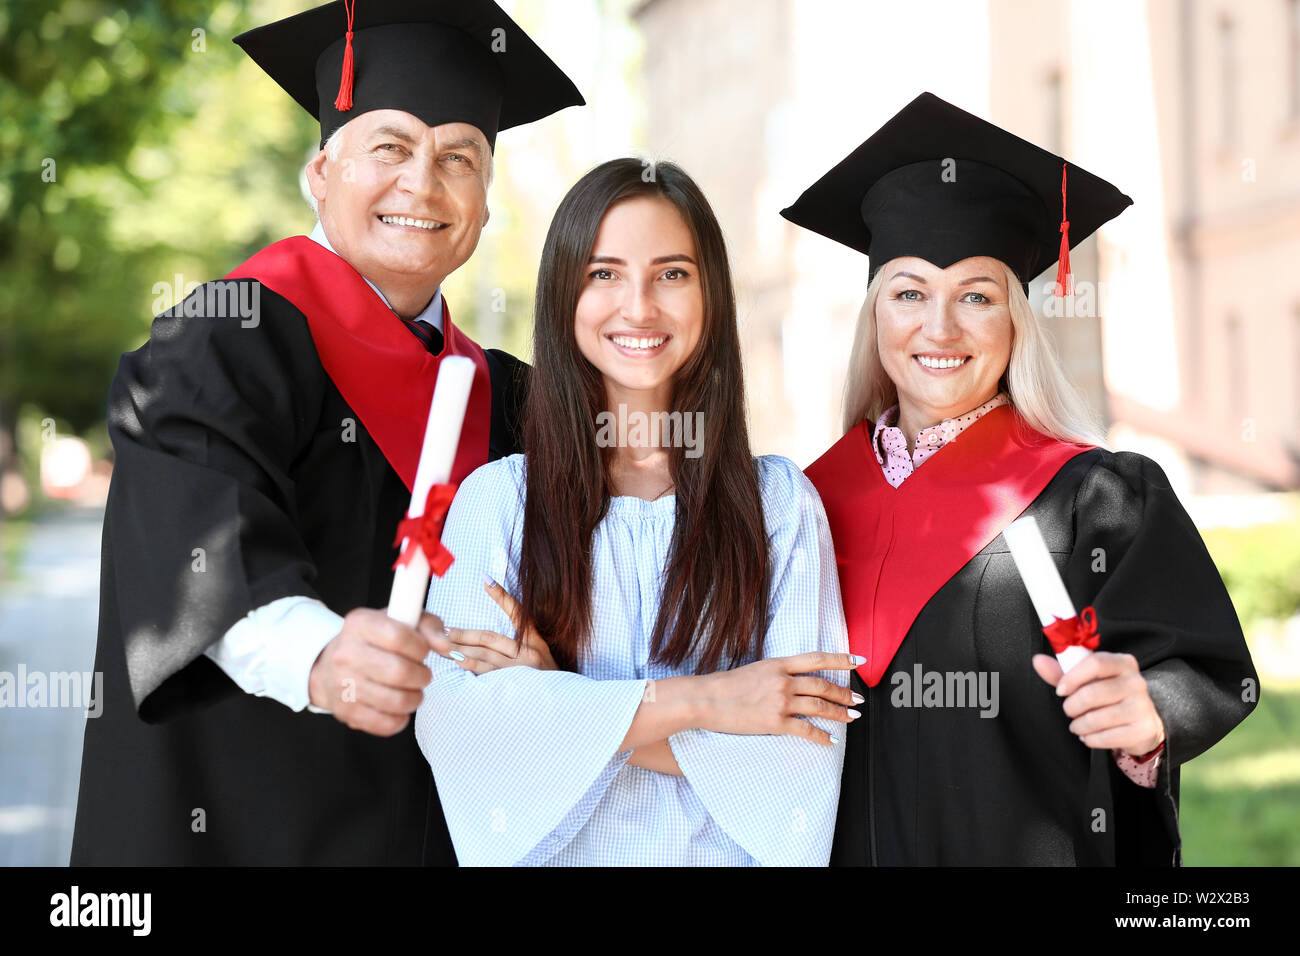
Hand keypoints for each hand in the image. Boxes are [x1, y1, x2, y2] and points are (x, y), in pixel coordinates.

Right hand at [308, 607, 442, 736]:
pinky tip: (399, 708)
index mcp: (360, 623)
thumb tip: (445, 645)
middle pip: (400, 672)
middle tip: (422, 675)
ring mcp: (342, 684)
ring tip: (413, 691)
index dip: (420, 648)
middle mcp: (345, 653)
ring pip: (396, 701)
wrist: (330, 665)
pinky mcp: (345, 711)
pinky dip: (400, 719)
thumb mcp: (400, 619)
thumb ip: (429, 626)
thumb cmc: (375, 641)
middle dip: (422, 676)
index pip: (399, 637)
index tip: (422, 652)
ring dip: (415, 698)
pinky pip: (385, 724)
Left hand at [427, 577, 557, 673]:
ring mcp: (519, 671)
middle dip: (465, 634)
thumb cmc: (547, 676)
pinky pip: (486, 675)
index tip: (486, 580)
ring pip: (484, 657)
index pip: (518, 613)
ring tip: (444, 645)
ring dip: (461, 650)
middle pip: (490, 639)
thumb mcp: (541, 652)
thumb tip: (494, 627)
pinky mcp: (512, 686)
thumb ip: (523, 638)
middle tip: (446, 630)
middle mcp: (528, 654)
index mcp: (535, 641)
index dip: (502, 596)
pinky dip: (471, 667)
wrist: (561, 704)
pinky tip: (458, 661)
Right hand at [698, 652, 862, 745]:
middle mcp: (783, 681)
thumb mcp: (756, 669)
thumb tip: (795, 679)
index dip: (841, 659)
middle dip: (844, 693)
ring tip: (852, 717)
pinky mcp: (774, 722)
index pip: (817, 659)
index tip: (858, 661)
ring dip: (839, 713)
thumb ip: (777, 673)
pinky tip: (830, 740)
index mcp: (778, 664)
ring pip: (819, 707)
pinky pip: (805, 730)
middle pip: (823, 685)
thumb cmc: (726, 685)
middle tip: (858, 699)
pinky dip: (821, 736)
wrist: (706, 699)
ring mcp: (780, 702)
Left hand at [1032, 652, 1165, 755]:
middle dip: (1072, 706)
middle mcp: (1136, 682)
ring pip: (1098, 718)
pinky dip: (1091, 739)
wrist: (1141, 722)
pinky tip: (1089, 736)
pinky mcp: (1143, 729)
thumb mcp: (1087, 680)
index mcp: (1123, 663)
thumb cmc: (1108, 696)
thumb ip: (1062, 671)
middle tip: (1069, 711)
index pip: (1095, 663)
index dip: (1072, 677)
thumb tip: (1038, 660)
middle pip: (1092, 694)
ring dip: (1079, 725)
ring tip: (1077, 725)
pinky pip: (1107, 737)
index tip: (1060, 690)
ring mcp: (1143, 706)